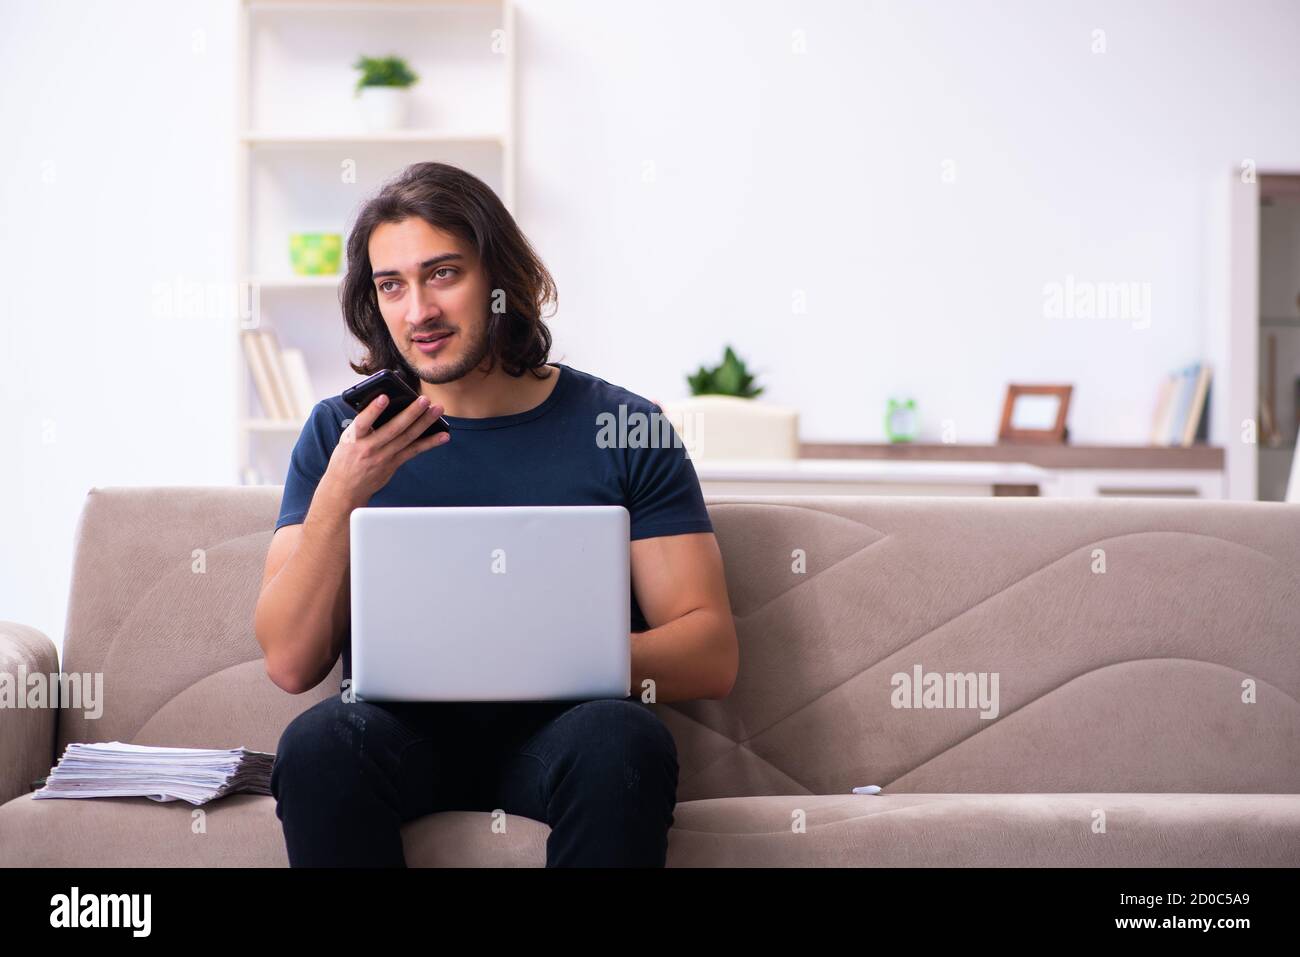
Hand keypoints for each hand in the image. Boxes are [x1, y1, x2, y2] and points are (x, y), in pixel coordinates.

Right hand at [323, 393, 449, 509]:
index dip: (373, 410)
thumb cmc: (346, 458)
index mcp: (354, 438)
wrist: (345, 488)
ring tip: (437, 410)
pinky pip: (414, 451)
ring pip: (407, 438)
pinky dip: (430, 443)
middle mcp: (370, 448)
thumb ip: (363, 425)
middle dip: (411, 413)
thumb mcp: (347, 439)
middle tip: (424, 400)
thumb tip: (383, 404)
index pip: (362, 422)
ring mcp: (384, 457)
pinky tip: (443, 435)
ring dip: (425, 422)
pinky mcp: (394, 464)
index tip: (384, 398)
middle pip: (393, 428)